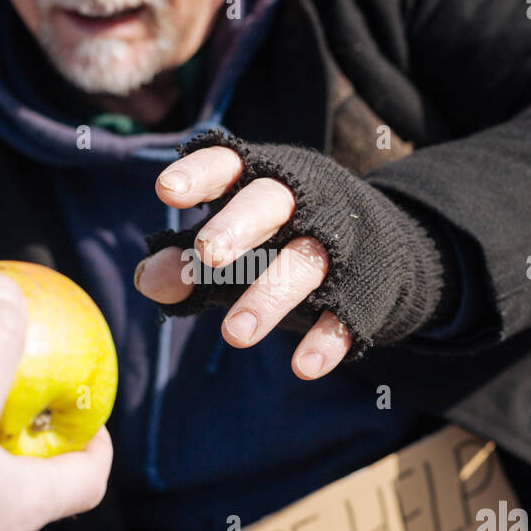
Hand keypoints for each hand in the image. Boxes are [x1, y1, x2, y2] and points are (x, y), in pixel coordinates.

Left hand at [134, 145, 352, 378]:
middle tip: (207, 253)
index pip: (227, 164)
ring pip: (305, 262)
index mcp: (260, 180)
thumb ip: (183, 261)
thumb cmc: (279, 243)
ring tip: (233, 335)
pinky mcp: (361, 291)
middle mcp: (302, 203)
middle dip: (240, 225)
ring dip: (269, 297)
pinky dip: (324, 340)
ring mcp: (336, 246)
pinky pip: (344, 313)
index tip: (167, 191)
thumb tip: (147, 280)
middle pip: (271, 202)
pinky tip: (303, 366)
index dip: (199, 174)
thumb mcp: (227, 247)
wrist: (382, 254)